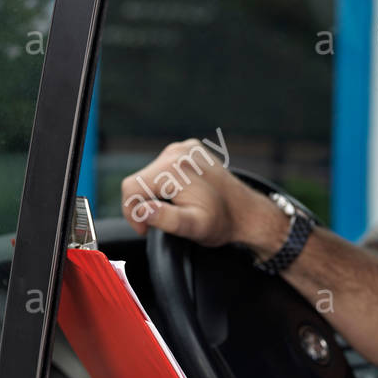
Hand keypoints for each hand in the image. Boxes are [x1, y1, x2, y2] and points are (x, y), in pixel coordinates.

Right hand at [119, 138, 276, 249]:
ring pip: (150, 173)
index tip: (145, 229)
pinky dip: (166, 182)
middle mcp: (177, 152)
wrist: (246, 211)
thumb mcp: (193, 227)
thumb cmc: (221, 222)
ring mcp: (184, 147)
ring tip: (176, 207)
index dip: (131, 212)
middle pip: (139, 179)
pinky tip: (184, 193)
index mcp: (173, 169)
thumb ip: (166, 219)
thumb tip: (141, 210)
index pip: (131, 188)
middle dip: (145, 202)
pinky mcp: (189, 148)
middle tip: (164, 220)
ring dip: (155, 192)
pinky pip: (165, 165)